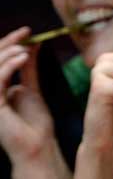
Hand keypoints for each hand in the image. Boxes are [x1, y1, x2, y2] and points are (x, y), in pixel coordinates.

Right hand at [0, 27, 55, 164]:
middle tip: (25, 33)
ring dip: (7, 52)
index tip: (28, 31)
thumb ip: (28, 68)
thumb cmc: (35, 123)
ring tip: (26, 48)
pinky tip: (24, 58)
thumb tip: (32, 45)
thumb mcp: (32, 88)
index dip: (9, 42)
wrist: (38, 146)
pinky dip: (9, 66)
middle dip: (7, 43)